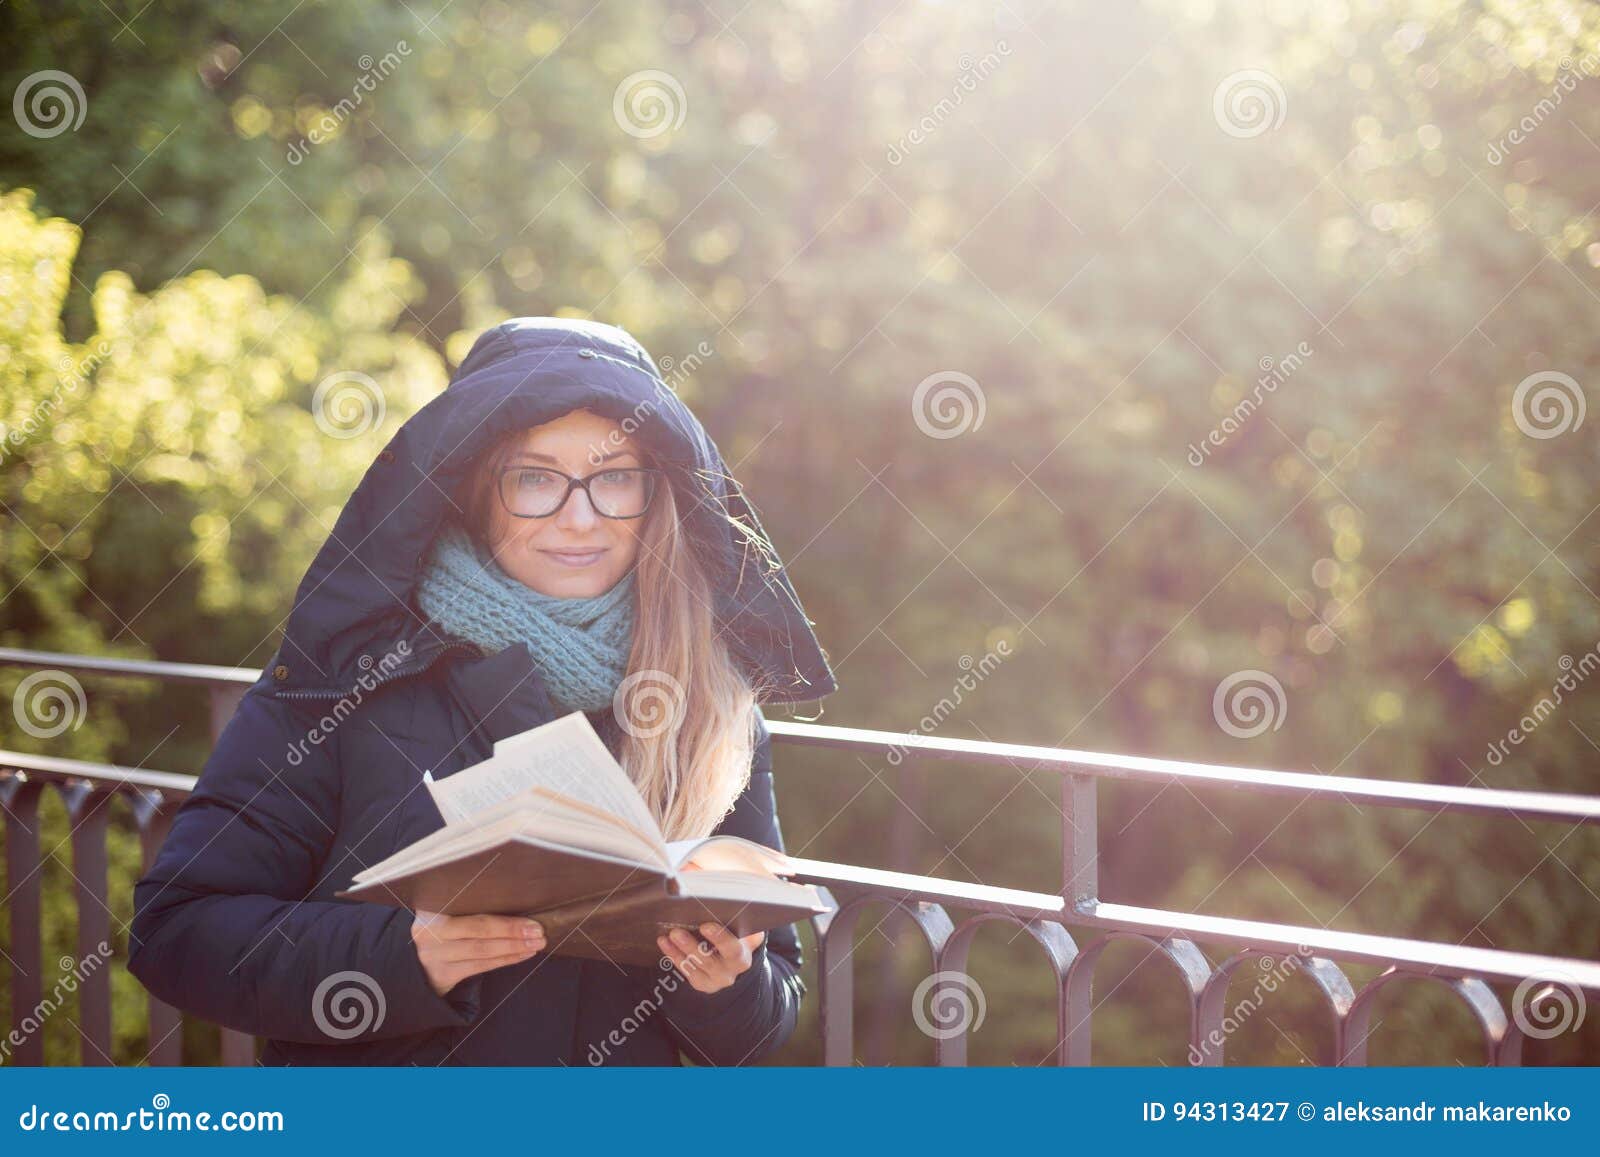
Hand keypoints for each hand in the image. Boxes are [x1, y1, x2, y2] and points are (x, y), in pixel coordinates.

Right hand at [410, 909, 545, 996]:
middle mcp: (429, 931)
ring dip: (514, 946)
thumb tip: (514, 895)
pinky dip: (506, 959)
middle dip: (512, 929)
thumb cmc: (440, 930)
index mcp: (431, 907)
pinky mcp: (443, 975)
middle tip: (537, 929)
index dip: (496, 903)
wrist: (411, 964)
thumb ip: (468, 903)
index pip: (469, 903)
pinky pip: (481, 966)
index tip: (523, 900)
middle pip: (478, 928)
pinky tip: (523, 954)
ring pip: (482, 950)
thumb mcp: (444, 911)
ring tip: (536, 942)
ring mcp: (434, 955)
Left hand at [656, 922, 764, 993]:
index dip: (720, 937)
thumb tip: (722, 895)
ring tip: (669, 935)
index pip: (733, 949)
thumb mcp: (740, 929)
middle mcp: (731, 970)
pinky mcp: (702, 983)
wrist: (735, 959)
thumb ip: (734, 918)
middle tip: (676, 932)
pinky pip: (686, 970)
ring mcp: (716, 979)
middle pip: (710, 960)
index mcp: (742, 955)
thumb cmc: (736, 936)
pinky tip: (665, 943)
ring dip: (679, 950)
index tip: (705, 926)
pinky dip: (674, 955)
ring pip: (695, 966)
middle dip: (691, 946)